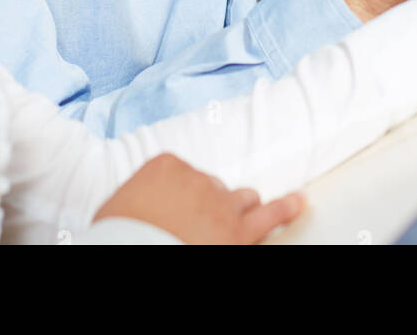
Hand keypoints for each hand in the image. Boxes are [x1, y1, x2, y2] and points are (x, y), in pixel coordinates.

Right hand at [93, 154, 303, 244]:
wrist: (135, 251)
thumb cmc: (119, 236)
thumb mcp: (118, 208)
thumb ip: (140, 199)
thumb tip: (142, 210)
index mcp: (166, 166)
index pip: (184, 175)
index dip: (183, 197)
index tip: (178, 209)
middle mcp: (198, 180)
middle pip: (214, 187)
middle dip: (211, 204)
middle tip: (202, 223)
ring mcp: (221, 205)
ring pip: (243, 198)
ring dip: (244, 208)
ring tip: (251, 212)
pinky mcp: (240, 234)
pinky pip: (271, 216)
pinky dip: (287, 208)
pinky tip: (299, 202)